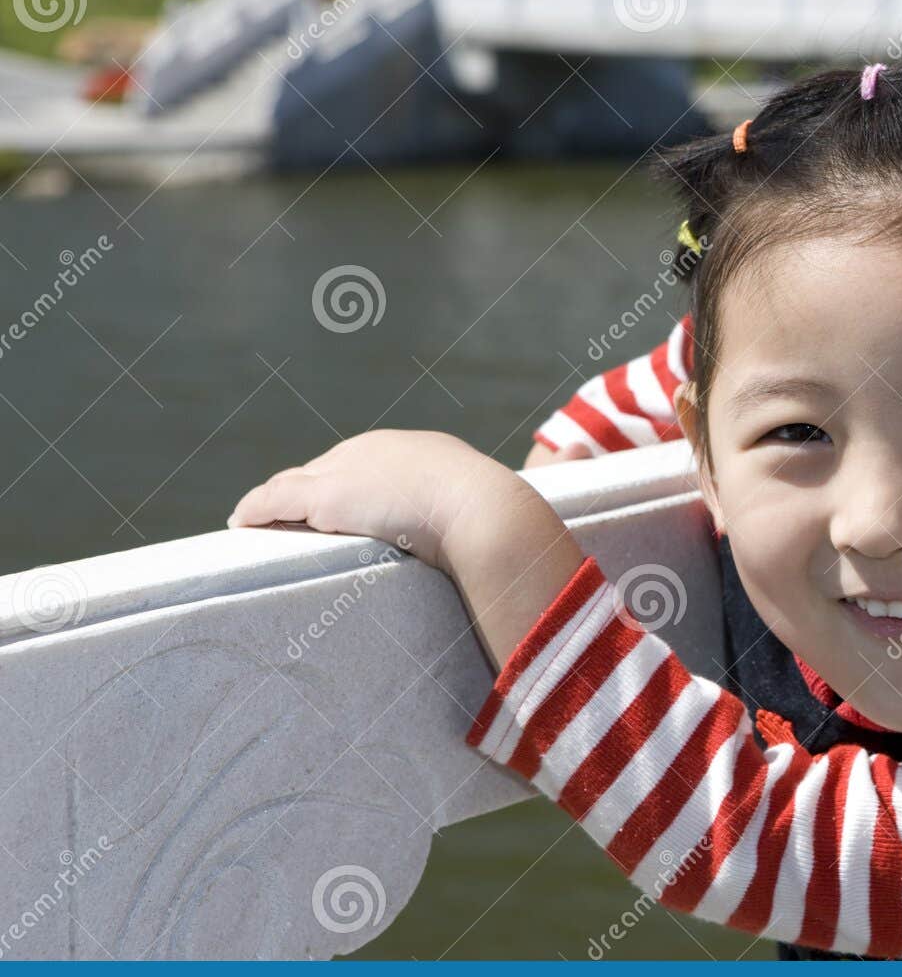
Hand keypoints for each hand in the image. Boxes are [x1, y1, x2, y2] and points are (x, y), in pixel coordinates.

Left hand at [229, 429, 587, 664]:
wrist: (486, 515)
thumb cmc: (509, 519)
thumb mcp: (520, 501)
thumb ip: (552, 475)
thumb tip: (587, 448)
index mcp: (425, 452)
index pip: (377, 466)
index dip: (358, 489)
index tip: (349, 512)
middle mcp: (382, 449)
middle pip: (333, 471)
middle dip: (313, 494)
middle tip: (298, 525)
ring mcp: (350, 470)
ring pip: (298, 485)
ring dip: (278, 507)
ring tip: (260, 529)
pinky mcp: (323, 494)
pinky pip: (277, 501)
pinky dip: (256, 512)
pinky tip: (239, 524)